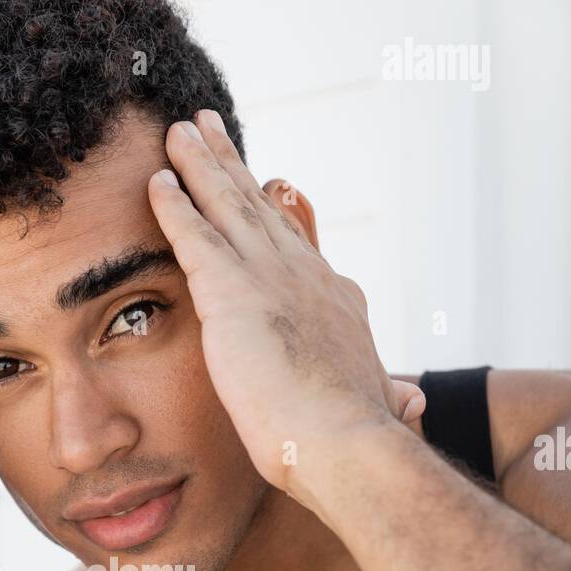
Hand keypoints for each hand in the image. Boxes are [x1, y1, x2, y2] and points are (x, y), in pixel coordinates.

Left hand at [147, 109, 424, 506]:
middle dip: (230, 165)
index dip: (271, 212)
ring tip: (179, 131)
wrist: (346, 443)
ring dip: (199, 165)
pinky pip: (194, 237)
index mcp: (335, 300)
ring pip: (226, 206)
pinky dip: (173, 206)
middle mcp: (305, 276)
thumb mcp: (378, 404)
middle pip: (258, 207)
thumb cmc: (358, 439)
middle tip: (207, 127)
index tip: (259, 184)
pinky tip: (157, 181)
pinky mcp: (231, 293)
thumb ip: (390, 394)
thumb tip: (414, 401)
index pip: (294, 246)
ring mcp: (268, 279)